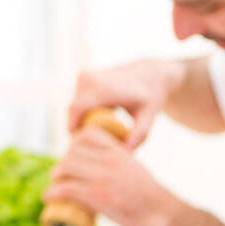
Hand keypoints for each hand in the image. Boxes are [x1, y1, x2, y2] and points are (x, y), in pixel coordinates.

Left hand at [42, 126, 184, 225]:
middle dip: (63, 162)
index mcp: (118, 152)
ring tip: (56, 184)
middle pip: (72, 152)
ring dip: (55, 176)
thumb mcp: (135, 169)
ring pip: (65, 168)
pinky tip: (48, 198)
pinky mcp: (96, 196)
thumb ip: (120, 164)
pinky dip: (52, 193)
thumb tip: (105, 168)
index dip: (75, 143)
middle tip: (62, 174)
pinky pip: (65, 189)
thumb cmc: (151, 196)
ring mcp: (102, 178)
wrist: (162, 214)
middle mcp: (109, 161)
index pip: (87, 135)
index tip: (72, 154)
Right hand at [68, 60, 184, 149]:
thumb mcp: (149, 116)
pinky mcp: (83, 76)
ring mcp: (86, 75)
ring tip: (101, 129)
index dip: (74, 129)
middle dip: (78, 127)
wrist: (150, 73)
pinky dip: (84, 111)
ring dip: (81, 119)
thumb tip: (125, 153)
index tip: (83, 145)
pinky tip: (101, 117)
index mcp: (106, 89)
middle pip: (73, 111)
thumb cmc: (151, 97)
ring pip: (73, 106)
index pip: (76, 111)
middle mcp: (92, 79)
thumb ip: (138, 135)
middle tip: (94, 141)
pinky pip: (77, 100)